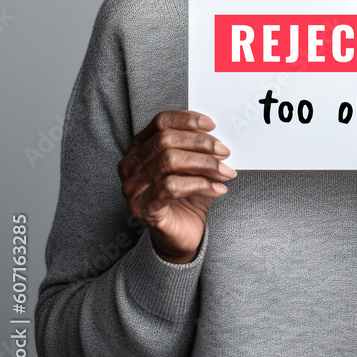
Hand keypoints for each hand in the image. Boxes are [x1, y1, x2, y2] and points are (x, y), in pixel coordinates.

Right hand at [118, 110, 235, 263]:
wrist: (182, 236)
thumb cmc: (187, 197)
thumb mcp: (194, 166)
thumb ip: (198, 148)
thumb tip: (218, 135)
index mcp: (140, 147)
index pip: (161, 122)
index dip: (187, 120)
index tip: (212, 125)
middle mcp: (131, 165)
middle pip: (165, 140)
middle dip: (200, 144)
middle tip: (225, 151)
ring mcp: (133, 187)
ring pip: (169, 162)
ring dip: (204, 164)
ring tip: (226, 172)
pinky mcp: (143, 207)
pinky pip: (172, 187)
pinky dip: (200, 184)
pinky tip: (218, 189)